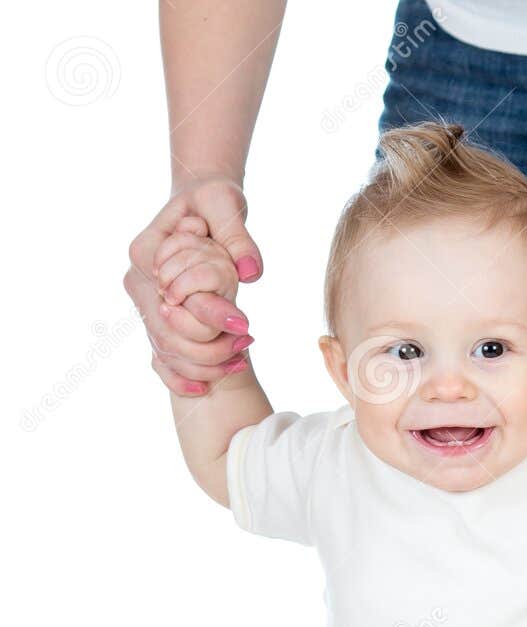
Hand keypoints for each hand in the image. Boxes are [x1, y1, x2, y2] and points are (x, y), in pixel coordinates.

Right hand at [124, 177, 261, 395]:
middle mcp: (137, 281)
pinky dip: (180, 378)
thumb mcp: (225, 204)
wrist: (200, 206)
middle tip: (248, 343)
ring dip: (203, 364)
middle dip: (209, 347)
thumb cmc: (212, 201)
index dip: (208, 315)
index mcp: (145, 251)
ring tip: (242, 359)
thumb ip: (237, 237)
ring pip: (165, 351)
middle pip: (166, 333)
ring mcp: (143, 305)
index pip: (172, 297)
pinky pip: (160, 360)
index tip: (246, 325)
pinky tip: (206, 388)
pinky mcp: (154, 321)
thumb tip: (252, 273)